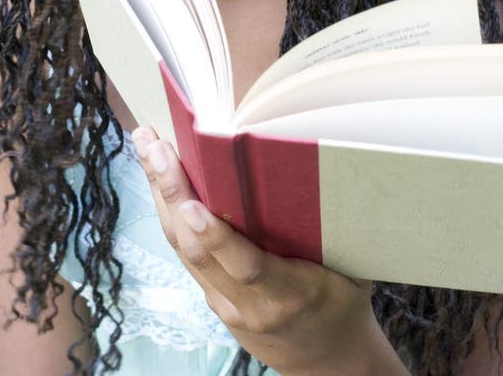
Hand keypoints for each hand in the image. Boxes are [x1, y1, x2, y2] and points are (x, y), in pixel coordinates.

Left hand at [132, 126, 404, 374]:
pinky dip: (170, 214)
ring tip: (148, 149)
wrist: (327, 361)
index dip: (217, 238)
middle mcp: (250, 304)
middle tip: (156, 149)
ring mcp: (225, 305)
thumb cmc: (344, 305)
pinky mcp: (213, 299)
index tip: (192, 205)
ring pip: (184, 249)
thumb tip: (335, 173)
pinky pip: (186, 254)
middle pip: (199, 251)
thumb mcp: (354, 272)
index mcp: (291, 295)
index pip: (248, 267)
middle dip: (174, 195)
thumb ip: (339, 232)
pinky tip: (159, 180)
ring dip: (162, 196)